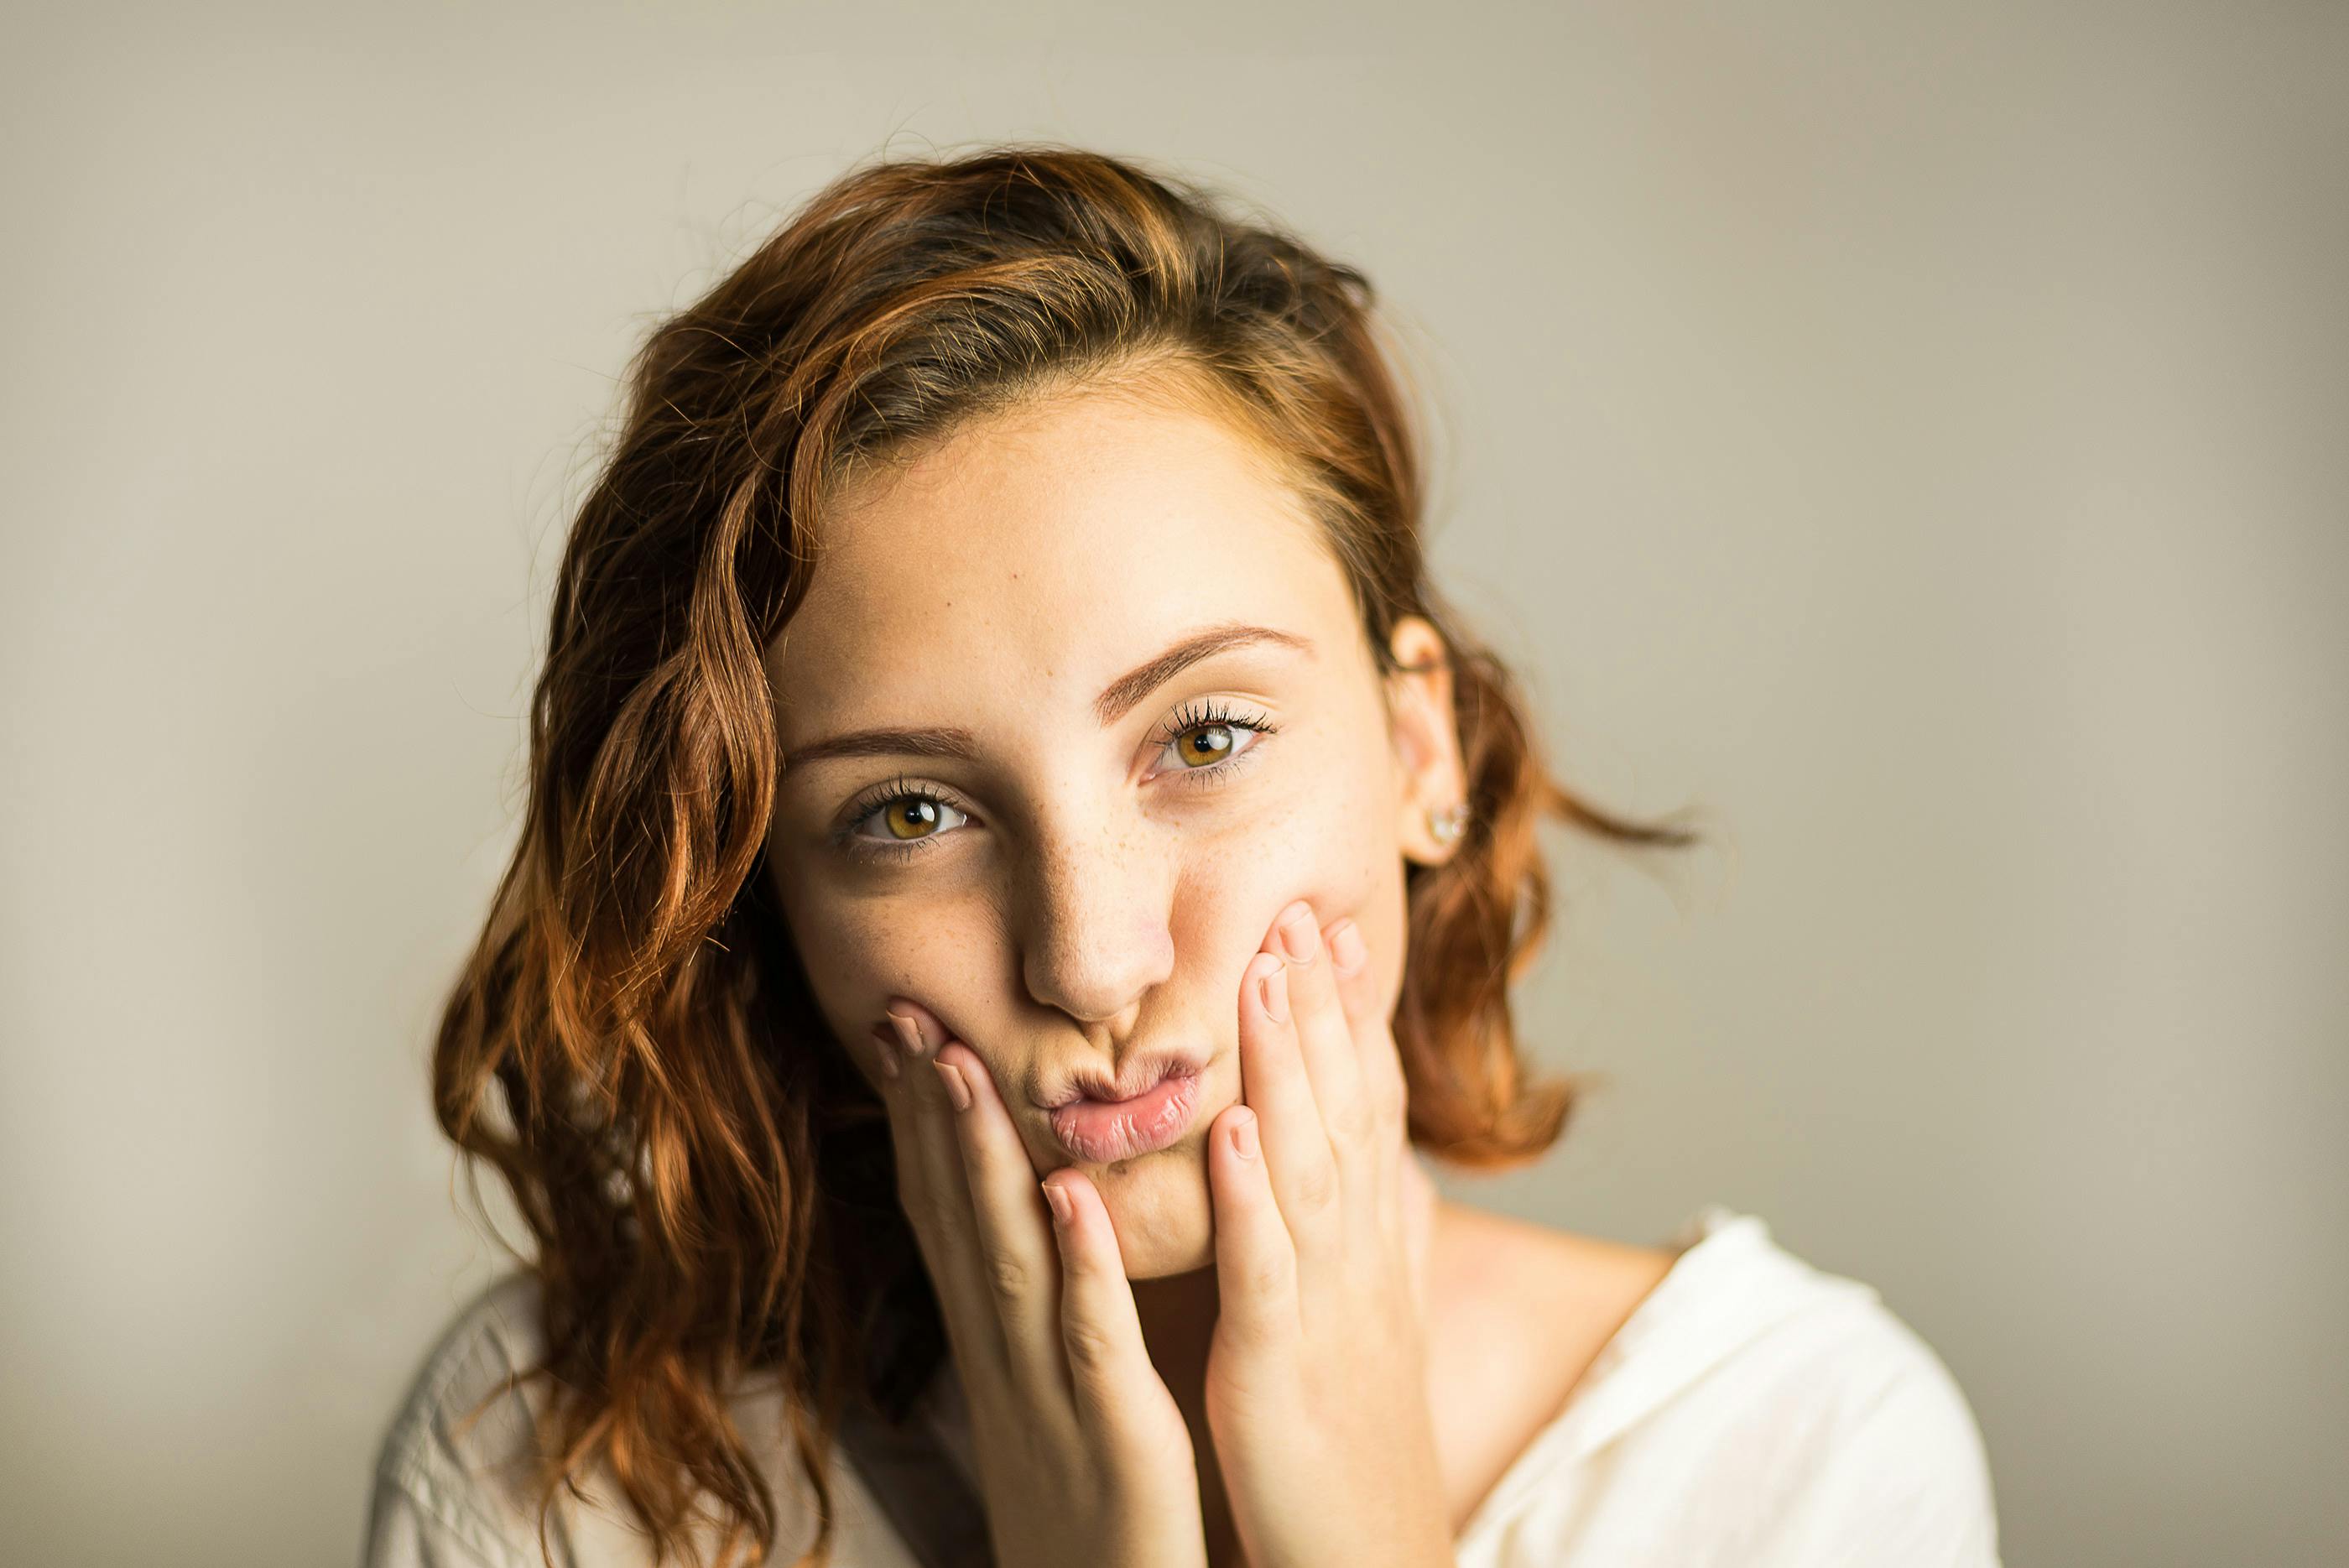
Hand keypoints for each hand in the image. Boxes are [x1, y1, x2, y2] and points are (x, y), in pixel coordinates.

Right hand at [871, 1002, 1208, 1567]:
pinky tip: (1068, 1193)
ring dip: (981, 1162)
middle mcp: (1009, 1361)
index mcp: (1002, 1347)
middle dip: (931, 1114)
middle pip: (958, 1220)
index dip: (920, 1122)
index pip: (946, 1215)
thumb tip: (1043, 1214)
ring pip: (1010, 1260)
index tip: (899, 1028)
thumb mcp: (1054, 1398)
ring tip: (963, 1065)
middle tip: (904, 1012)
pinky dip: (1080, 1263)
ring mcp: (1053, 1396)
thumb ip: (1048, 1309)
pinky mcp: (1117, 1437)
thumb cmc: (1100, 1508)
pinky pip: (1092, 1340)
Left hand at [1200, 900, 1454, 1567]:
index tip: (1333, 925)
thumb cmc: (1359, 1446)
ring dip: (1290, 1066)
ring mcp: (1326, 1311)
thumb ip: (1380, 1238)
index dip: (1352, 1018)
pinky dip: (1253, 1195)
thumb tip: (1395, 1166)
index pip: (1367, 1110)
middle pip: (1345, 1113)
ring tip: (1267, 974)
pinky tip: (1234, 1126)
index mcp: (1367, 1250)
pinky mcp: (1281, 1369)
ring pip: (1310, 1166)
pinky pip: (1266, 1272)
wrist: (1372, 1563)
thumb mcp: (1371, 1326)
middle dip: (1323, 1006)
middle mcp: (1358, 1264)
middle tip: (1302, 906)